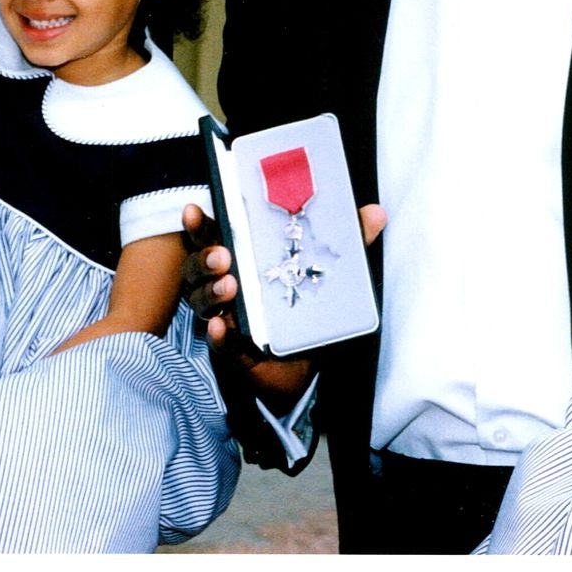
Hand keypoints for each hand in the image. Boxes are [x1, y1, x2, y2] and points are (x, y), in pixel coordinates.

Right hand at [180, 201, 385, 410]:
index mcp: (241, 256)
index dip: (199, 224)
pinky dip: (219, 336)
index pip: (212, 235)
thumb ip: (348, 240)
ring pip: (203, 301)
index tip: (193, 209)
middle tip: (223, 256)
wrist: (306, 362)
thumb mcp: (328, 266)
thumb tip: (378, 213)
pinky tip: (222, 327)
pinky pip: (220, 343)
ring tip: (230, 288)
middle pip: (198, 267)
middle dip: (205, 259)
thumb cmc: (306, 300)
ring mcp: (226, 316)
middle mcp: (225, 283)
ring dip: (211, 292)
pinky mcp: (235, 348)